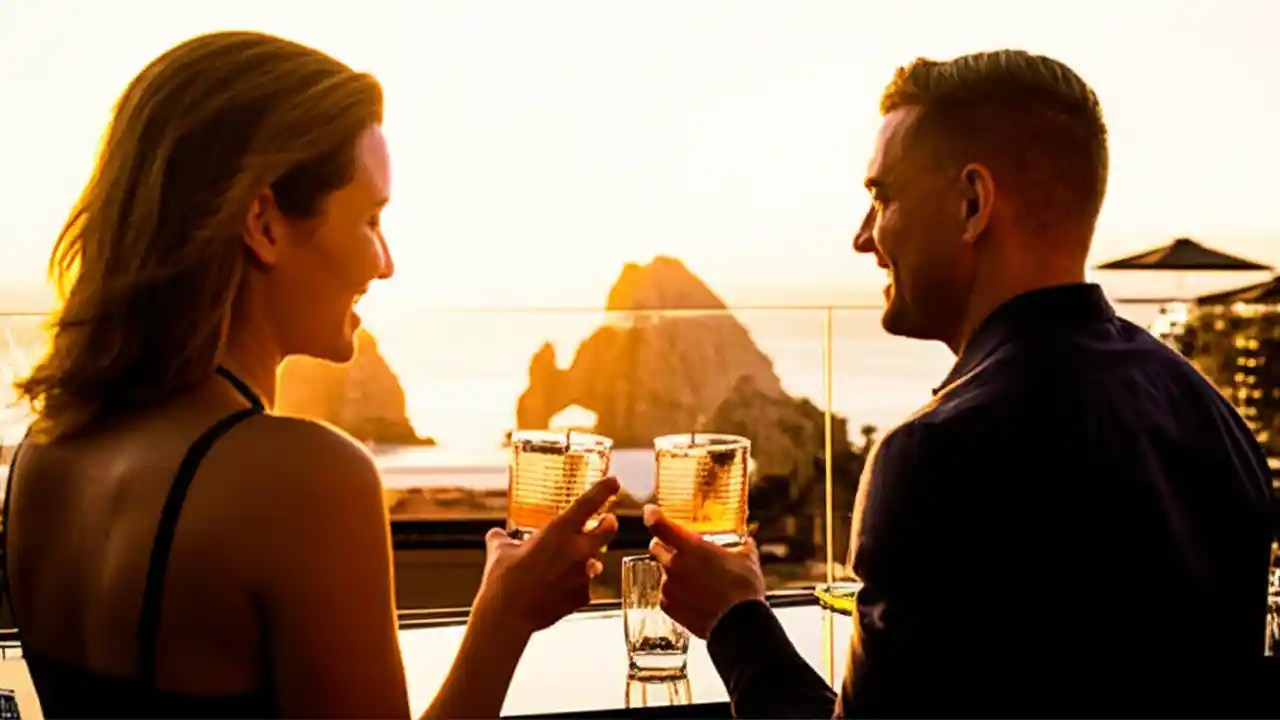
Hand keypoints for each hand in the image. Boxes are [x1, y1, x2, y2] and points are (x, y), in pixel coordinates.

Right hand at [475, 476, 620, 634]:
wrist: (507, 617)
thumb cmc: (502, 581)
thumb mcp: (499, 552)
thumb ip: (502, 539)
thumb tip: (496, 534)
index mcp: (559, 532)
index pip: (588, 503)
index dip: (604, 489)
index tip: (614, 481)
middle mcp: (577, 550)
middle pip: (608, 530)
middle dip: (609, 524)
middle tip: (606, 521)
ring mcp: (583, 575)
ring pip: (595, 561)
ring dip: (587, 559)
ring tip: (568, 565)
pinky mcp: (583, 596)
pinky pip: (584, 586)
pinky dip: (574, 586)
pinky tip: (557, 590)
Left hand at [644, 504, 766, 638]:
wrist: (739, 625)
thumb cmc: (743, 590)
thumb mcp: (747, 559)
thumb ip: (742, 546)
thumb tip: (746, 542)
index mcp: (690, 547)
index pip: (660, 525)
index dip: (652, 515)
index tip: (651, 512)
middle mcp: (674, 565)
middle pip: (655, 547)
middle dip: (663, 545)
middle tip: (677, 549)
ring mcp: (669, 587)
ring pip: (664, 572)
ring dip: (675, 573)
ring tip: (696, 581)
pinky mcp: (668, 607)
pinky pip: (667, 594)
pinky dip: (676, 594)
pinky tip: (694, 598)